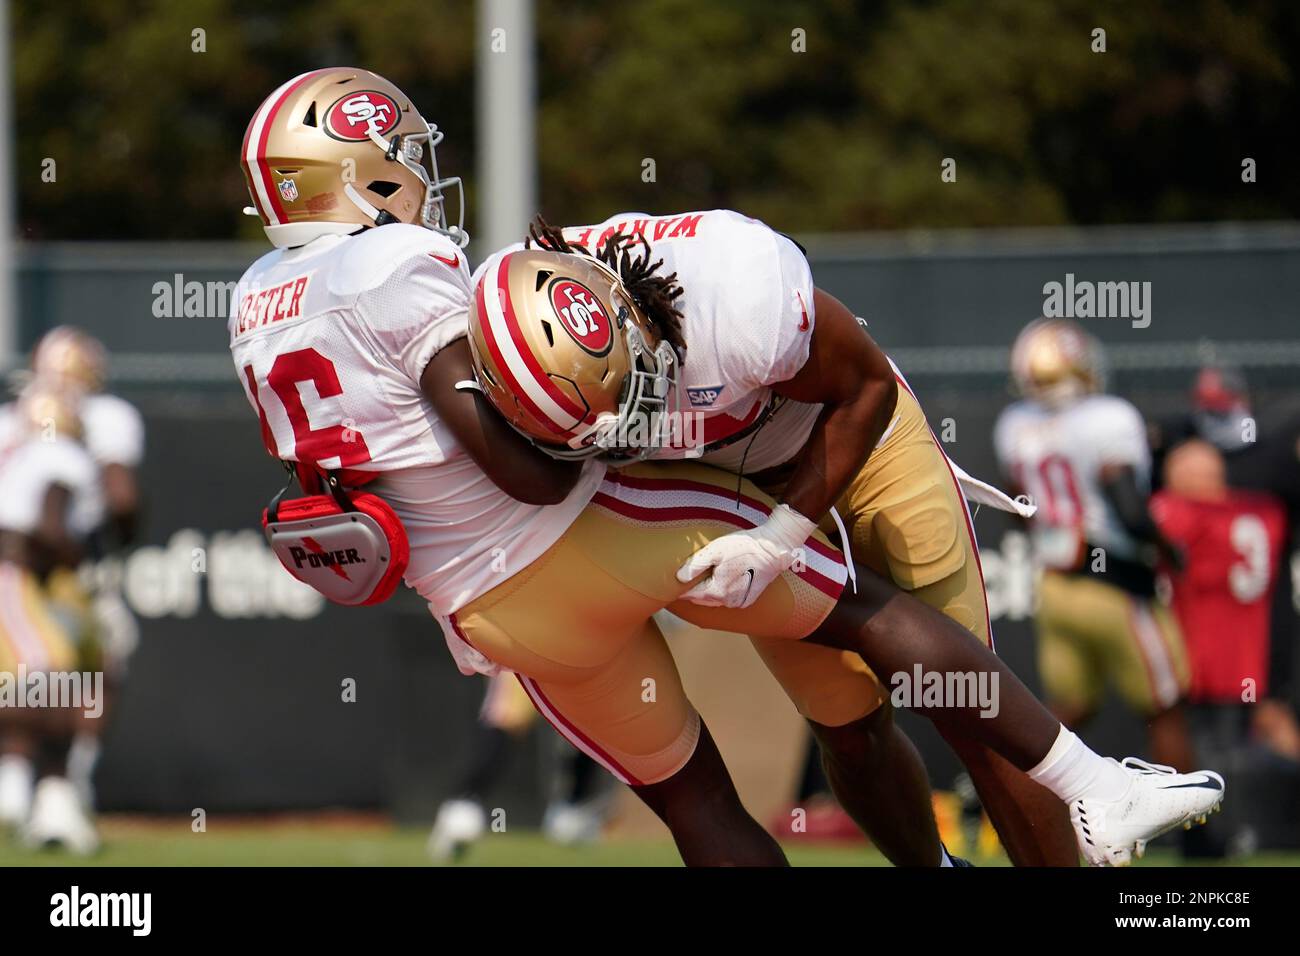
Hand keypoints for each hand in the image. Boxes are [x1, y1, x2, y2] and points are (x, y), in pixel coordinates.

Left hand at [675, 504, 816, 607]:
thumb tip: (679, 578)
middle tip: (684, 583)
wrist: (773, 549)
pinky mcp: (749, 598)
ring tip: (699, 580)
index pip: (692, 595)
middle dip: (693, 592)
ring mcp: (739, 601)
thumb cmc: (743, 547)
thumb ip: (695, 565)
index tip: (672, 586)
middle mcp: (728, 601)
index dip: (681, 590)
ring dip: (707, 592)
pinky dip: (721, 592)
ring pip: (716, 599)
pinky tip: (719, 581)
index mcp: (717, 591)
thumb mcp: (715, 550)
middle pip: (703, 599)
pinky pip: (728, 598)